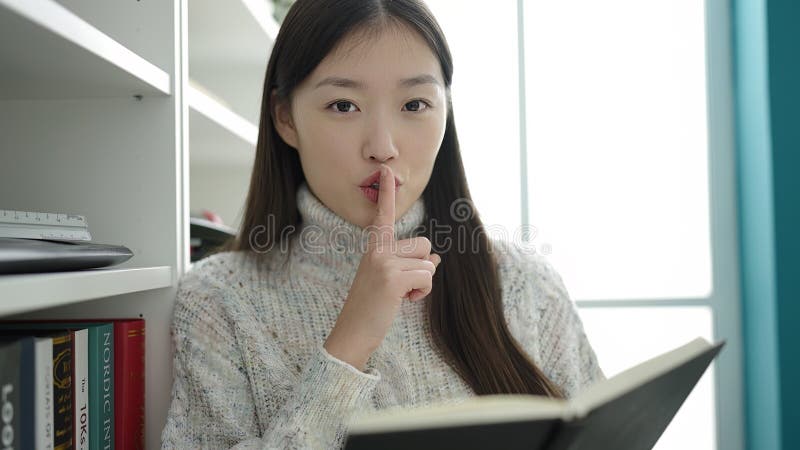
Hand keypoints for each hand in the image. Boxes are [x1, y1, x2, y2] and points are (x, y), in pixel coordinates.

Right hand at [323, 164, 440, 370]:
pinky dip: (422, 292)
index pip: (383, 216)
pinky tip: (404, 300)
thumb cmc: (372, 308)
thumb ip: (410, 264)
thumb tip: (436, 259)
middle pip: (424, 245)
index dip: (386, 192)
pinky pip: (426, 277)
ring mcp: (384, 262)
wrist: (353, 332)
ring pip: (427, 262)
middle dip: (422, 266)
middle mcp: (377, 250)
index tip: (387, 169)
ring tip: (401, 294)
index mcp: (374, 248)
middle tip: (401, 286)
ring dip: (422, 281)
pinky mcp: (392, 277)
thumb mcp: (390, 280)